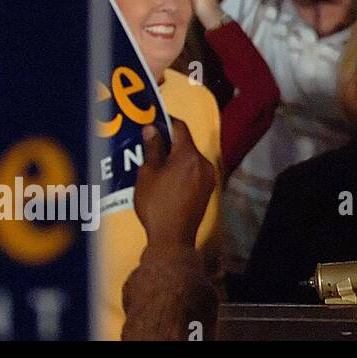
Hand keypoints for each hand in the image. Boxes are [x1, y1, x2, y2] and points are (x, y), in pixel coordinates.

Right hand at [135, 118, 215, 247]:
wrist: (172, 236)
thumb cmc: (156, 204)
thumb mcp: (148, 174)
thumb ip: (153, 149)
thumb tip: (152, 128)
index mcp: (189, 156)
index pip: (180, 128)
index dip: (166, 121)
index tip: (153, 121)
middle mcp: (204, 163)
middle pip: (186, 144)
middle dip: (169, 142)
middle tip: (149, 144)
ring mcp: (209, 177)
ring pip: (190, 159)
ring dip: (175, 157)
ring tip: (155, 163)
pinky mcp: (208, 189)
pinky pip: (194, 172)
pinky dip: (182, 170)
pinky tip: (167, 178)